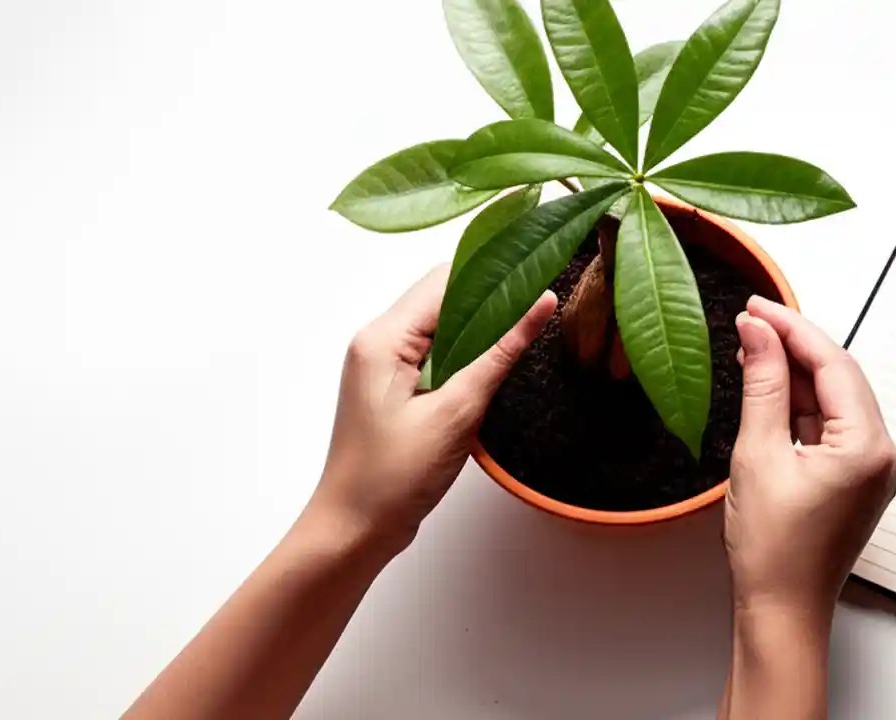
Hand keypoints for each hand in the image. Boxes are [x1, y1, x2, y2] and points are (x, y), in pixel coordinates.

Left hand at [309, 265, 556, 554]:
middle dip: (492, 300)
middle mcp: (378, 342)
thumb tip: (541, 303)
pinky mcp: (394, 389)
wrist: (353, 530)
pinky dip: (467, 357)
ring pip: (443, 327)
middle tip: (542, 305)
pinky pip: (437, 355)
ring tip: (526, 334)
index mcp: (383, 338)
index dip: (494, 273)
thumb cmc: (392, 477)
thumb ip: (500, 353)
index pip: (445, 280)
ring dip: (481, 331)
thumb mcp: (456, 412)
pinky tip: (494, 369)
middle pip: (444, 298)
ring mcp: (384, 366)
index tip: (540, 273)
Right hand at [725, 296, 895, 614]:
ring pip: (833, 399)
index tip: (757, 307)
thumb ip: (761, 385)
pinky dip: (799, 404)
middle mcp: (881, 454)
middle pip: (838, 377)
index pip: (832, 364)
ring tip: (751, 350)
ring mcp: (870, 467)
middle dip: (794, 345)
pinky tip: (769, 389)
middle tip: (750, 320)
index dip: (792, 328)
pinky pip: (829, 425)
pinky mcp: (854, 478)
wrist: (782, 609)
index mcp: (867, 447)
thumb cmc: (774, 551)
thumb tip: (758, 334)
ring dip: (794, 373)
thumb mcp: (757, 454)